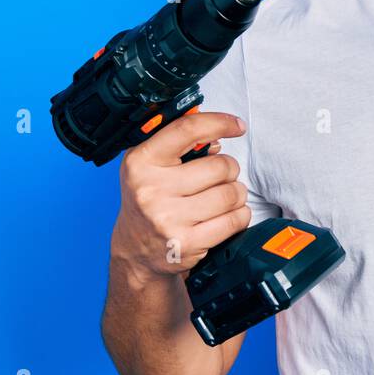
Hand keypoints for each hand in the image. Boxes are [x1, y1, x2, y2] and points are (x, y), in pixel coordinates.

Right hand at [111, 111, 250, 285]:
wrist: (134, 251)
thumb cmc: (149, 200)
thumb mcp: (149, 165)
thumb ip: (178, 143)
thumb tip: (219, 135)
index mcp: (141, 161)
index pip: (187, 130)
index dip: (219, 122)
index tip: (237, 125)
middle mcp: (151, 189)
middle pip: (220, 166)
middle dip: (229, 169)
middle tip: (220, 177)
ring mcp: (168, 219)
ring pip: (231, 194)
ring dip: (236, 194)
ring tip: (223, 197)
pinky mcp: (187, 243)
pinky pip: (234, 220)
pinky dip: (239, 215)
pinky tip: (227, 215)